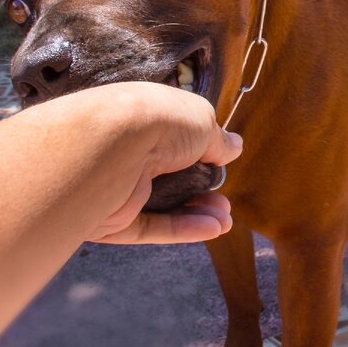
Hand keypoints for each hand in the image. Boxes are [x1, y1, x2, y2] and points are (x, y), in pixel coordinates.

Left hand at [80, 83, 241, 244]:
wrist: (113, 147)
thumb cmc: (160, 122)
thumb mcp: (202, 121)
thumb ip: (217, 139)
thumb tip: (234, 147)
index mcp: (145, 118)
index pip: (173, 137)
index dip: (199, 152)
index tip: (221, 163)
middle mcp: (128, 149)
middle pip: (170, 176)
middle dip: (201, 190)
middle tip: (224, 202)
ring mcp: (120, 185)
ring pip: (162, 205)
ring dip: (197, 212)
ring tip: (225, 220)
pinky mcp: (113, 218)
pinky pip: (151, 226)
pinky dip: (181, 228)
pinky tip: (212, 228)